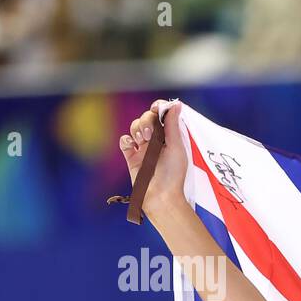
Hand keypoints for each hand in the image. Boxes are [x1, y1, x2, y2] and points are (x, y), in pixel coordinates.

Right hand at [119, 98, 187, 220]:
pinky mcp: (131, 156)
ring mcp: (143, 148)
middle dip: (146, 122)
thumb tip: (176, 104)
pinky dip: (126, 140)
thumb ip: (173, 125)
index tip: (157, 109)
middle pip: (147, 118)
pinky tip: (132, 146)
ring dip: (137, 129)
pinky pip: (124, 141)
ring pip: (135, 127)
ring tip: (143, 142)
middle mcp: (157, 140)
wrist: (160, 196)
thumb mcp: (176, 147)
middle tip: (150, 136)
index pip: (161, 116)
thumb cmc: (173, 174)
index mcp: (169, 137)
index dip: (158, 109)